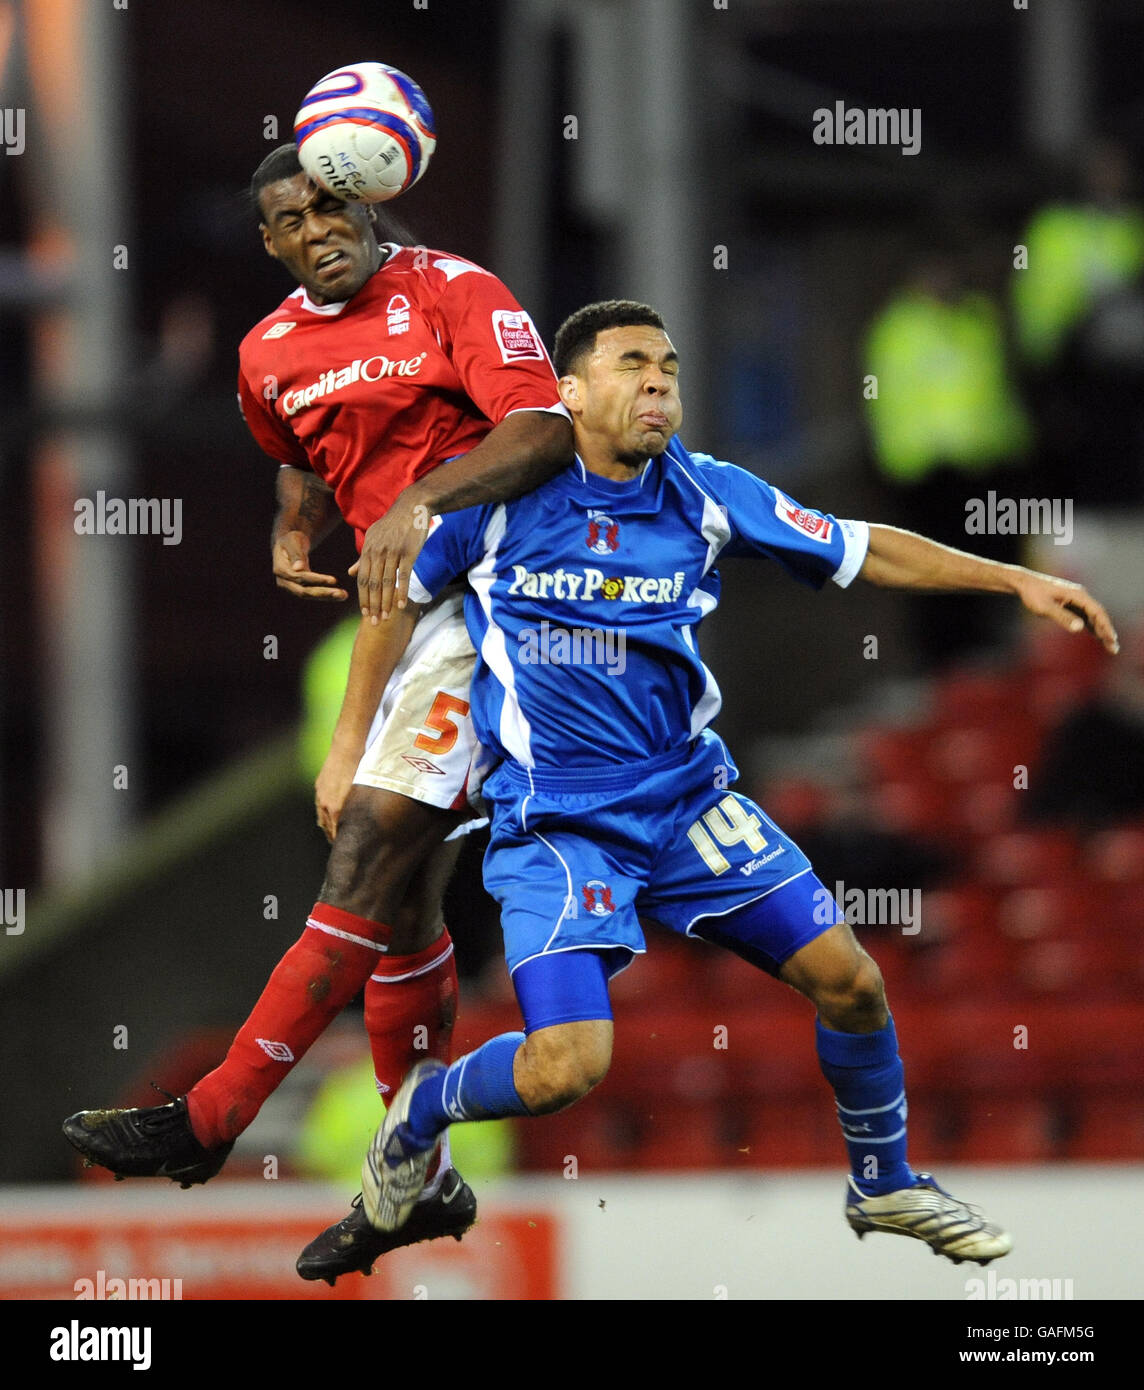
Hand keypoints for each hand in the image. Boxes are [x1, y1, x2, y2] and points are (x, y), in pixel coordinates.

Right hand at [273, 530, 347, 601]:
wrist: (287, 543)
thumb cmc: (291, 539)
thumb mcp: (293, 542)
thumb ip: (296, 555)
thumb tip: (298, 568)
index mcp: (280, 569)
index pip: (300, 578)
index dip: (317, 580)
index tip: (334, 580)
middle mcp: (283, 581)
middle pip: (304, 591)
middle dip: (324, 593)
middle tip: (343, 594)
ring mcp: (289, 587)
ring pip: (308, 595)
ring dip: (326, 596)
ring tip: (344, 596)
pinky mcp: (297, 588)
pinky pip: (311, 593)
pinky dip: (324, 594)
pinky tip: (338, 594)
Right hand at [315, 744, 360, 842]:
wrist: (347, 747)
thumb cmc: (361, 768)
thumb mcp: (365, 792)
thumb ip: (360, 810)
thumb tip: (365, 824)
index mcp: (337, 808)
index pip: (337, 834)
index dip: (342, 843)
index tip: (348, 852)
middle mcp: (326, 804)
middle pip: (329, 829)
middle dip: (335, 839)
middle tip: (343, 848)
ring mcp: (321, 795)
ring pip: (322, 820)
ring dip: (329, 829)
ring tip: (336, 837)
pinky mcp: (319, 787)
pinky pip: (320, 808)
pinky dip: (325, 816)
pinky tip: (330, 819)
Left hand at [349, 491, 431, 622]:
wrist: (412, 508)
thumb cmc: (392, 525)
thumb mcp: (373, 538)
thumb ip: (362, 558)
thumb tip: (350, 573)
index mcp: (368, 550)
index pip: (363, 579)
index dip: (363, 598)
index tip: (364, 614)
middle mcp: (378, 552)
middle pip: (373, 584)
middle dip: (373, 606)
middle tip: (374, 622)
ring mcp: (393, 553)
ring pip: (387, 583)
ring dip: (386, 603)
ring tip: (386, 617)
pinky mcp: (409, 553)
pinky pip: (403, 576)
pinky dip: (401, 592)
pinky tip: (400, 605)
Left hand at [1014, 572, 1119, 654]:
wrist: (1023, 584)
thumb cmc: (1032, 594)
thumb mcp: (1045, 607)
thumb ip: (1062, 617)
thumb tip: (1079, 627)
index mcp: (1077, 594)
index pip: (1097, 612)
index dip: (1105, 626)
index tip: (1110, 639)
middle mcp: (1080, 596)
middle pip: (1098, 615)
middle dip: (1106, 631)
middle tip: (1114, 648)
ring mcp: (1076, 600)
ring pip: (1092, 617)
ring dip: (1101, 631)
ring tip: (1110, 647)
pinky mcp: (1070, 604)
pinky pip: (1084, 617)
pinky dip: (1091, 627)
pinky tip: (1097, 637)